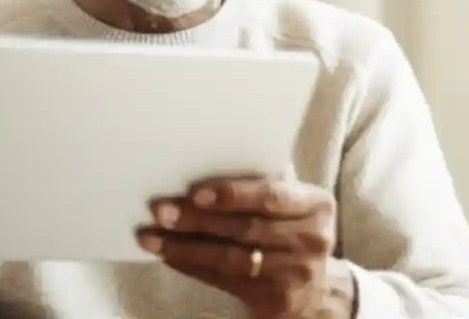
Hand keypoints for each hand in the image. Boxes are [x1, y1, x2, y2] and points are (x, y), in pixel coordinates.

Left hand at [136, 177, 356, 318]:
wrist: (316, 292)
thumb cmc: (288, 231)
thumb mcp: (290, 206)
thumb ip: (259, 187)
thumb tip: (192, 168)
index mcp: (316, 205)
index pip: (271, 196)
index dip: (232, 194)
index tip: (195, 193)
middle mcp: (312, 239)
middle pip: (245, 228)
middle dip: (196, 219)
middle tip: (160, 211)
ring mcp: (297, 273)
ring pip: (230, 257)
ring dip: (185, 247)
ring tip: (152, 237)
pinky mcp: (277, 300)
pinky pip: (225, 281)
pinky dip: (193, 266)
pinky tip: (169, 255)